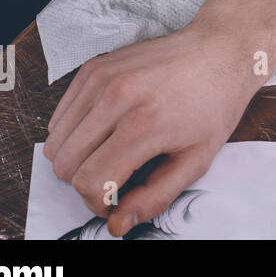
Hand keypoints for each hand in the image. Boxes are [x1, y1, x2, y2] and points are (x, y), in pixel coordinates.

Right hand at [43, 21, 258, 236]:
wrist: (220, 51)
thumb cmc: (213, 105)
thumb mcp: (197, 159)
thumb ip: (155, 197)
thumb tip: (117, 225)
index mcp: (144, 125)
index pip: (90, 182)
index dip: (99, 203)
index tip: (117, 199)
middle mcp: (116, 98)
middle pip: (65, 164)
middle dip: (86, 182)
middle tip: (116, 176)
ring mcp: (101, 79)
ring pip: (56, 141)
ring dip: (77, 157)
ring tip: (112, 152)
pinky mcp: (93, 68)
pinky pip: (60, 116)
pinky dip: (74, 131)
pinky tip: (106, 129)